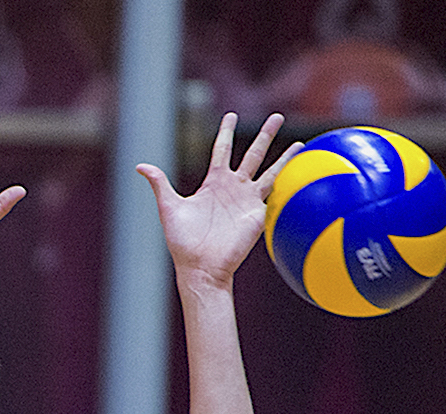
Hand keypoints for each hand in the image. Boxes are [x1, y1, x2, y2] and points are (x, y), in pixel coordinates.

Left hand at [137, 112, 298, 283]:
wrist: (199, 266)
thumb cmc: (183, 241)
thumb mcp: (170, 208)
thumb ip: (160, 184)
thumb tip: (140, 166)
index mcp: (213, 183)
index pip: (222, 150)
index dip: (226, 132)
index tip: (231, 115)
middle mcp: (233, 188)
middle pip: (253, 154)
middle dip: (265, 135)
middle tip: (278, 116)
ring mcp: (248, 201)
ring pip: (271, 171)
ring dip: (285, 157)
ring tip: (300, 143)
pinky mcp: (259, 214)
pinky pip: (277, 196)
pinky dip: (290, 185)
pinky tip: (304, 175)